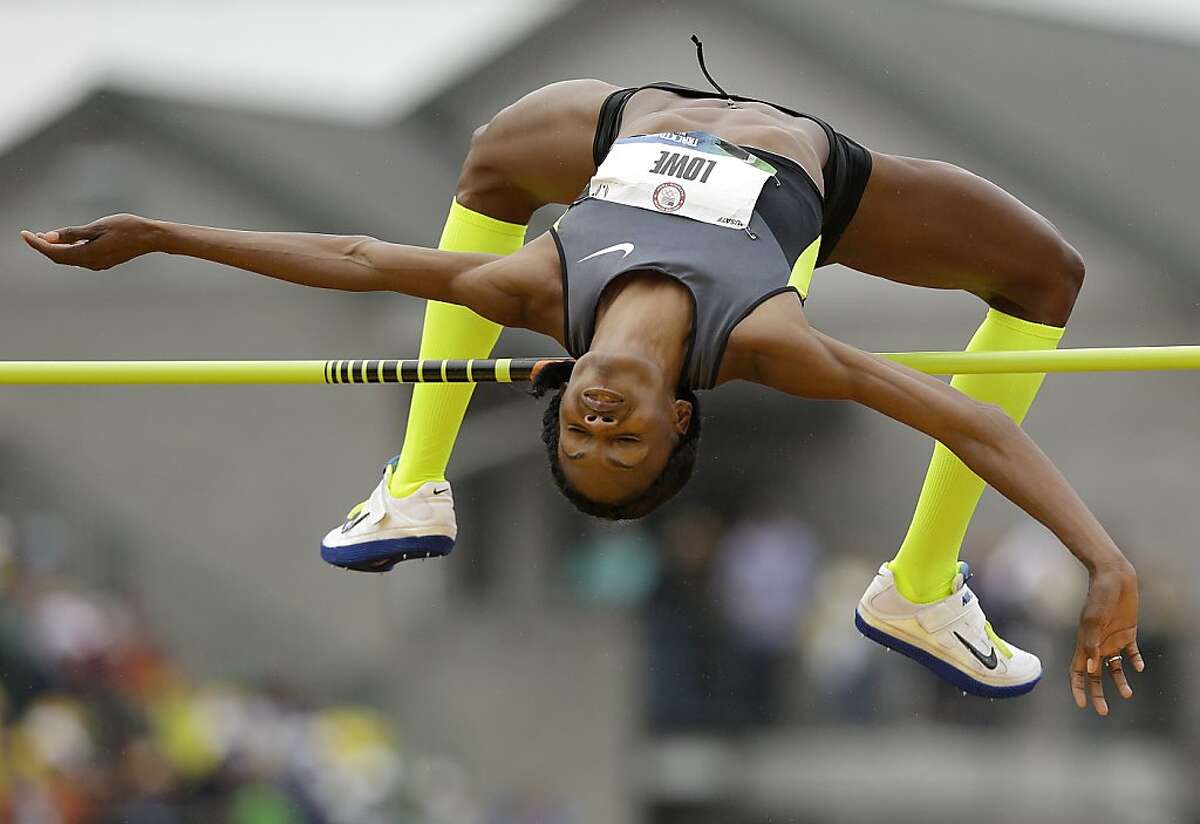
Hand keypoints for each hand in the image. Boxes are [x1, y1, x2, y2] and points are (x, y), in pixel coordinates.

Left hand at [20, 214, 156, 270]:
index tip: (24, 234)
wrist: (152, 237)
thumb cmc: (127, 228)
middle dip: (43, 248)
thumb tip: (48, 237)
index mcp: (88, 255)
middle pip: (60, 258)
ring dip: (55, 249)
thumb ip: (72, 233)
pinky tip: (66, 242)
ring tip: (43, 237)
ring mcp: (99, 264)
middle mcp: (92, 263)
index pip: (54, 252)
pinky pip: (80, 258)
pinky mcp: (104, 261)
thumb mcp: (97, 227)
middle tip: (29, 236)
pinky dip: (68, 251)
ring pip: (70, 259)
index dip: (37, 244)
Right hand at [1070, 560, 1142, 715]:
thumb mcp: (1093, 621)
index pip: (1077, 671)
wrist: (1113, 577)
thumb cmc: (1099, 596)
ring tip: (1127, 694)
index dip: (1078, 688)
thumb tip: (1089, 670)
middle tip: (1103, 711)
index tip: (1082, 704)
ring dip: (1119, 681)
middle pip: (1095, 674)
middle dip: (1098, 693)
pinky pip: (1131, 652)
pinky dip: (1135, 661)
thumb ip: (1090, 645)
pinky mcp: (1127, 632)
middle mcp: (1097, 644)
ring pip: (1113, 667)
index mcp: (1084, 642)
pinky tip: (1138, 667)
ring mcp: (1112, 639)